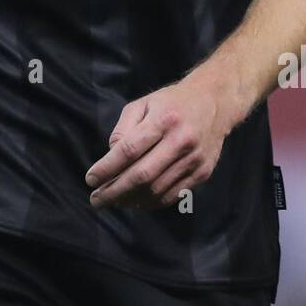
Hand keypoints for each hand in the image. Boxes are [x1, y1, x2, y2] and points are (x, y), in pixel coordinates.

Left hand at [84, 70, 243, 210]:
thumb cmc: (172, 102)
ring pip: (157, 190)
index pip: (130, 150)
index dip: (107, 168)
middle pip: (142, 175)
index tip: (90, 179)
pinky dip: (151, 203)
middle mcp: (181, 140)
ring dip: (131, 200)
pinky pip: (172, 195)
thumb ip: (124, 129)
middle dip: (114, 191)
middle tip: (96, 200)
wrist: (215, 102)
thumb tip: (110, 158)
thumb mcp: (143, 104)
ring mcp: (194, 159)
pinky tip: (136, 201)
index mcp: (163, 119)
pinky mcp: (202, 173)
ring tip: (113, 201)